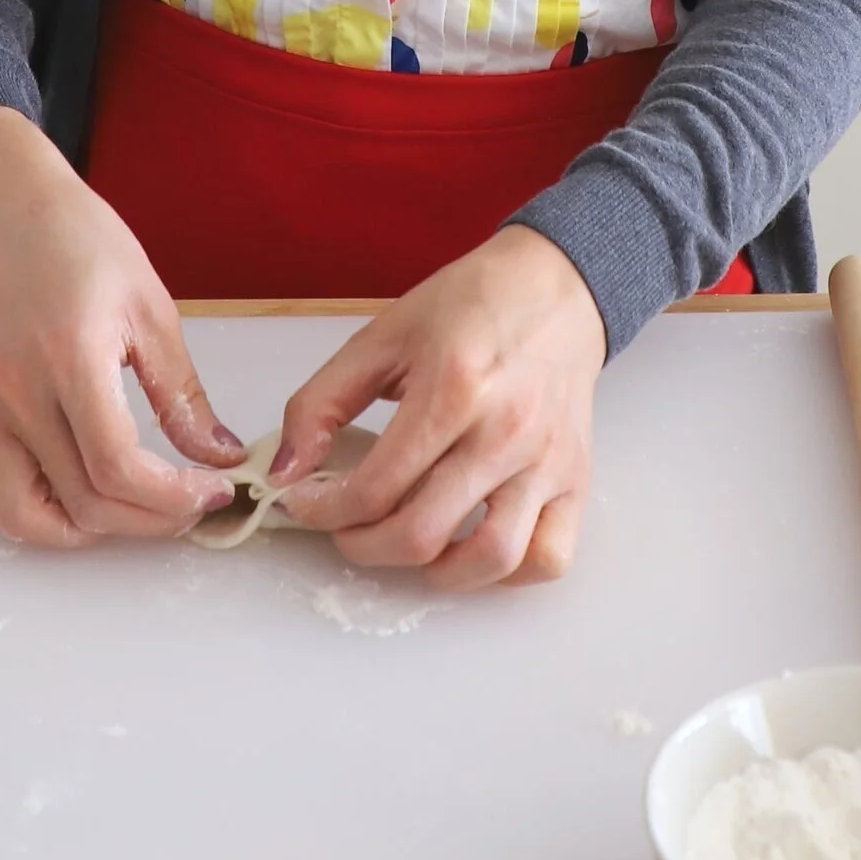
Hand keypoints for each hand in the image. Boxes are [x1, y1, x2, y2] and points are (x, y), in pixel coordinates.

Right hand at [0, 106, 248, 548]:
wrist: (6, 211)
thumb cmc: (79, 242)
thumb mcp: (151, 307)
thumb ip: (182, 392)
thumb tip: (219, 455)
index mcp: (71, 360)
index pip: (117, 467)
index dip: (173, 497)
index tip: (211, 491)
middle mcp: (22, 396)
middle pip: (81, 502)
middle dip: (148, 520)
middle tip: (191, 503)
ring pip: (23, 516)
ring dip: (83, 532)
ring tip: (131, 508)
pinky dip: (26, 513)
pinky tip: (72, 493)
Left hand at [268, 227, 606, 590]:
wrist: (554, 287)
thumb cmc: (468, 305)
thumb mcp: (380, 337)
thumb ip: (320, 402)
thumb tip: (284, 472)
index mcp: (453, 390)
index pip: (375, 487)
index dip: (324, 510)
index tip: (305, 502)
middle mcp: (505, 433)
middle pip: (423, 534)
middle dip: (364, 546)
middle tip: (347, 528)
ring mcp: (546, 462)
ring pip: (491, 560)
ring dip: (436, 573)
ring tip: (409, 543)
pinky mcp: (576, 480)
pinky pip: (548, 558)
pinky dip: (508, 572)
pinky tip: (473, 547)